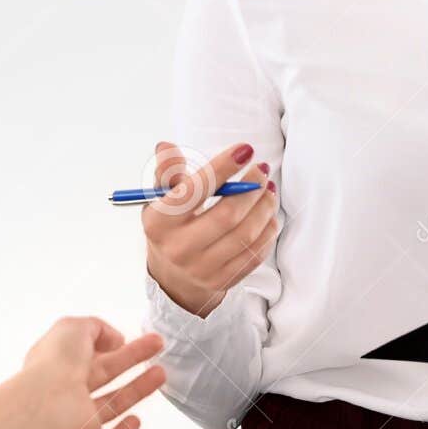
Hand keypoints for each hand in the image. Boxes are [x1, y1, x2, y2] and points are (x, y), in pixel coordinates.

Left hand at [24, 317, 165, 428]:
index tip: (131, 338)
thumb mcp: (74, 327)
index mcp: (59, 363)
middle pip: (105, 375)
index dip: (111, 345)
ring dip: (137, 390)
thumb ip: (97, 328)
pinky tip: (136, 420)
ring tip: (161, 373)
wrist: (48, 404)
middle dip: (132, 359)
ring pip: (111, 404)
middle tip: (156, 347)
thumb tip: (115, 340)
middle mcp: (66, 391)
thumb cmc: (55, 364)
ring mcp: (75, 418)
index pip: (89, 353)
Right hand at [143, 140, 279, 316]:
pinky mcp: (222, 281)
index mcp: (159, 223)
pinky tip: (267, 214)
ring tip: (268, 189)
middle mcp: (179, 249)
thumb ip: (166, 172)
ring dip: (264, 207)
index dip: (222, 168)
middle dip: (251, 188)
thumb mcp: (160, 200)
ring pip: (246, 234)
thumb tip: (166, 147)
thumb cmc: (170, 227)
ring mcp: (202, 269)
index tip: (245, 149)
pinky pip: (255, 253)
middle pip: (226, 215)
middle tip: (262, 170)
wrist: (172, 277)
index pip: (193, 191)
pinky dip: (267, 230)